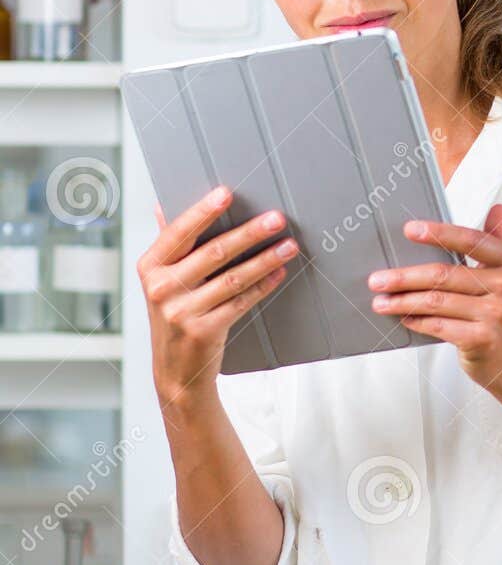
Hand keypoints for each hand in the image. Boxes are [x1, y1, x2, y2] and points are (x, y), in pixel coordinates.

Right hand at [138, 187, 300, 405]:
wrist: (175, 371)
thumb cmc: (174, 315)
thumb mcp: (162, 281)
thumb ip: (168, 246)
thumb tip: (165, 204)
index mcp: (150, 266)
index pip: (179, 232)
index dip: (203, 211)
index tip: (226, 193)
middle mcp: (162, 287)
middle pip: (212, 253)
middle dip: (249, 233)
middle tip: (276, 218)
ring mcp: (181, 311)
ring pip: (232, 278)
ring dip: (265, 260)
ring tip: (289, 246)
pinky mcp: (203, 331)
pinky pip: (241, 302)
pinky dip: (262, 286)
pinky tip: (279, 273)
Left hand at [367, 203, 501, 393]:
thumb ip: (499, 242)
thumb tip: (499, 208)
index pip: (471, 240)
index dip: (439, 233)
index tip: (410, 230)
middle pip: (444, 274)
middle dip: (404, 276)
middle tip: (377, 279)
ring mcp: (496, 314)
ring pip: (435, 301)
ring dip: (402, 301)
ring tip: (380, 301)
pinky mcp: (482, 338)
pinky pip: (438, 325)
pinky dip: (416, 321)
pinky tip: (403, 318)